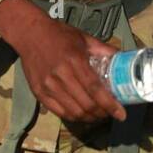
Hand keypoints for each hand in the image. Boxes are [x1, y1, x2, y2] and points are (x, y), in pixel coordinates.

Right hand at [0, 0, 126, 123]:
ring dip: (89, 118)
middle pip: (86, 104)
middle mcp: (60, 76)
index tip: (121, 114)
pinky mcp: (38, 93)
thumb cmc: (59, 34)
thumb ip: (103, 49)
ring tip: (98, 115)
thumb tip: (123, 58)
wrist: (29, 33)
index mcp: (74, 60)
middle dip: (102, 113)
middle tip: (110, 113)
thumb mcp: (84, 38)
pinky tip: (82, 114)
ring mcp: (48, 86)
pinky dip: (74, 117)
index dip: (110, 104)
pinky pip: (59, 112)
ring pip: (73, 112)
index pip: (95, 89)